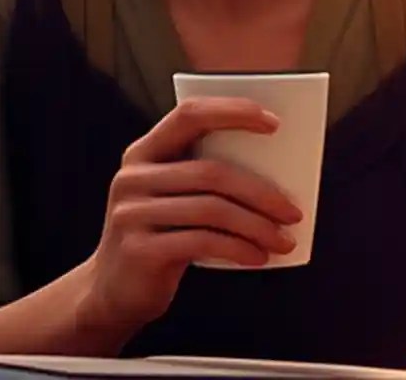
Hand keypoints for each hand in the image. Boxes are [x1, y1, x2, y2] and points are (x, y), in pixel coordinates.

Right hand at [81, 97, 303, 326]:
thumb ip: (203, 178)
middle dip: (260, 192)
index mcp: (143, 152)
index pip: (190, 114)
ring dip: (257, 226)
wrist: (112, 292)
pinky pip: (202, 242)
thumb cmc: (159, 236)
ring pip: (212, 210)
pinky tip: (257, 257)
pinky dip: (238, 249)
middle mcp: (132, 177)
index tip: (274, 123)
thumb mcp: (172, 198)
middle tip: (293, 212)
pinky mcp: (139, 249)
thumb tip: (276, 173)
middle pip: (211, 172)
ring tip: (283, 240)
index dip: (233, 113)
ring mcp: (132, 213)